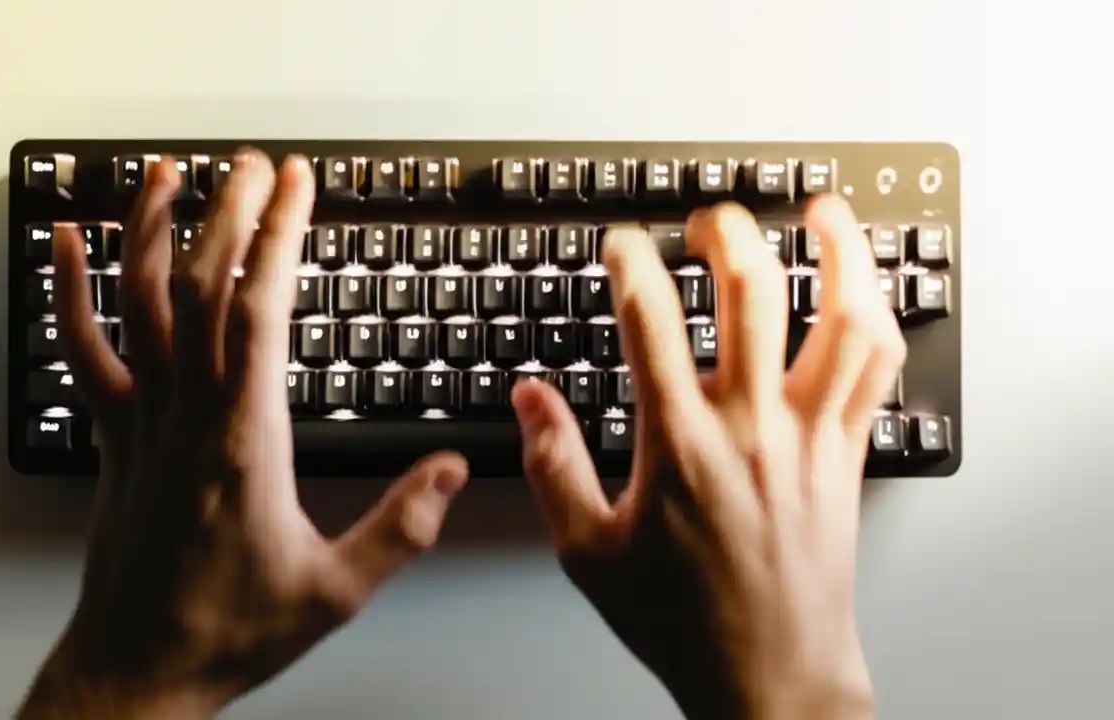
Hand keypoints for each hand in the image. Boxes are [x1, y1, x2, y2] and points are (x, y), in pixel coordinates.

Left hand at [18, 150, 468, 718]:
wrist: (138, 669)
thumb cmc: (226, 630)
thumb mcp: (337, 590)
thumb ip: (402, 528)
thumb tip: (452, 475)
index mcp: (243, 441)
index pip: (259, 313)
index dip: (279, 239)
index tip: (296, 189)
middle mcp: (185, 418)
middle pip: (196, 288)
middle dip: (226, 213)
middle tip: (252, 165)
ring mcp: (140, 423)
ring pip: (134, 306)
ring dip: (147, 231)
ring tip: (163, 175)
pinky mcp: (110, 439)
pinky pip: (82, 351)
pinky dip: (70, 291)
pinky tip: (67, 246)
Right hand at [512, 197, 896, 719]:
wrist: (771, 673)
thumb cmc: (683, 619)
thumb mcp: (588, 550)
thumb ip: (554, 464)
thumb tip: (529, 399)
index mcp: (681, 444)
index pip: (651, 321)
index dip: (631, 263)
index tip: (620, 242)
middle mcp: (752, 426)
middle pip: (752, 293)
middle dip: (728, 233)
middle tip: (707, 219)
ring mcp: (810, 436)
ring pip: (840, 317)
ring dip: (835, 253)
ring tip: (819, 214)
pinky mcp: (848, 453)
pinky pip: (879, 368)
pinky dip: (877, 316)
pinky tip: (863, 292)